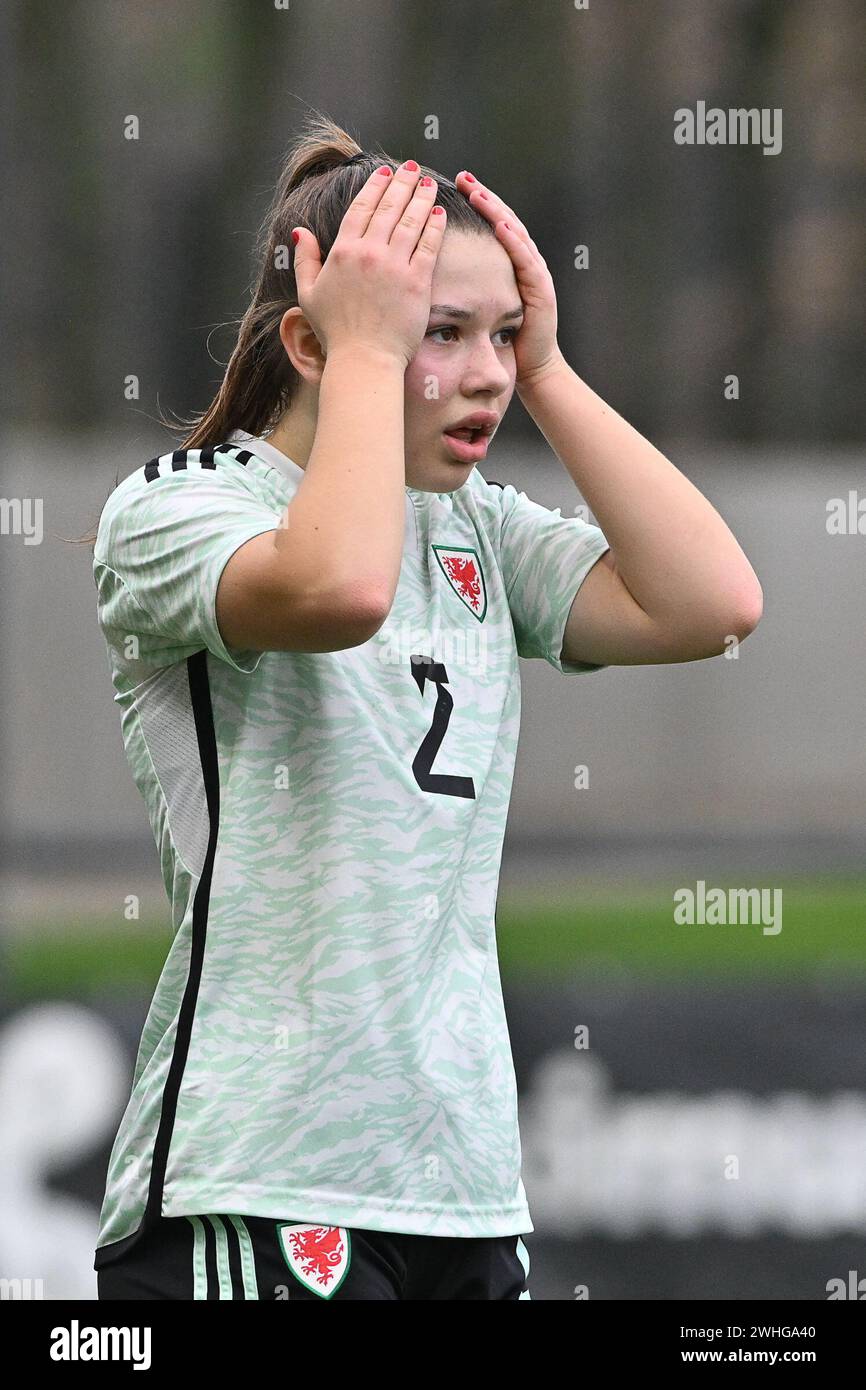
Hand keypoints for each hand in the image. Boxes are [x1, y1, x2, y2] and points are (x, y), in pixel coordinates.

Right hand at [292, 162, 446, 369]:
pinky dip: (434, 227)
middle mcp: (369, 253)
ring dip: (422, 198)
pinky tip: (439, 214)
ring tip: (429, 184)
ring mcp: (395, 266)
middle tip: (413, 169)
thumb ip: (305, 259)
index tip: (385, 172)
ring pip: (411, 221)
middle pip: (389, 207)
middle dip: (403, 183)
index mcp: (343, 252)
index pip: (361, 207)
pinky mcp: (417, 282)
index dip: (375, 186)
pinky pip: (428, 246)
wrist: (364, 358)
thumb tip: (300, 231)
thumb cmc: (335, 332)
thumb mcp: (308, 294)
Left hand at [454, 170, 565, 391]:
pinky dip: (514, 241)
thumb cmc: (501, 343)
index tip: (451, 186)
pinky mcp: (541, 289)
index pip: (488, 225)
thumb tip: (426, 275)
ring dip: (497, 211)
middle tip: (463, 177)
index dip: (472, 204)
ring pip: (516, 233)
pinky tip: (501, 226)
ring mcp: (535, 274)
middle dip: (484, 196)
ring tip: (479, 193)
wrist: (533, 370)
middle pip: (503, 219)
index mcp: (506, 265)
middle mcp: (523, 263)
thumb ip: (461, 289)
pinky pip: (527, 259)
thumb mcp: (476, 309)